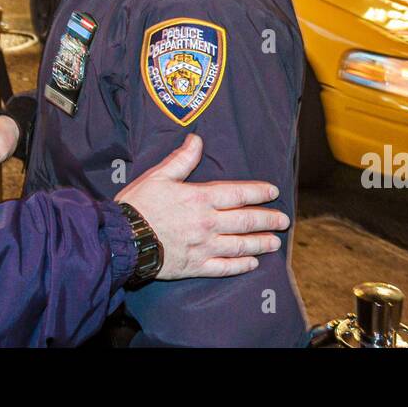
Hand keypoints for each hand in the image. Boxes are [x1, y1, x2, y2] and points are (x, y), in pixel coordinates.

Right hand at [116, 134, 288, 279]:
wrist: (123, 239)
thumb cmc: (139, 205)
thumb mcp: (159, 175)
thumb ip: (182, 159)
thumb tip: (197, 139)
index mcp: (201, 198)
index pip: (239, 194)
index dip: (259, 192)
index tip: (273, 192)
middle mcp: (208, 223)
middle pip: (246, 221)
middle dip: (268, 219)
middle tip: (284, 220)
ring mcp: (204, 246)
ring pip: (240, 245)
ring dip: (260, 243)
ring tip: (275, 242)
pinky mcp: (195, 266)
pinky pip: (224, 267)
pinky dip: (240, 266)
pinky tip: (251, 264)